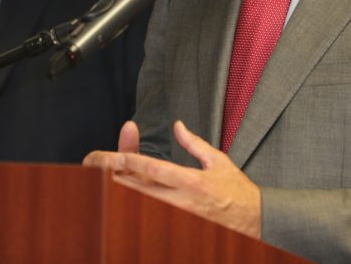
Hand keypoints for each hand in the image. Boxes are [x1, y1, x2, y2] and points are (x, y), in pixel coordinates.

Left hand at [83, 120, 260, 237]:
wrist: (255, 221)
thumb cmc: (237, 191)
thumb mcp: (218, 160)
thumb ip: (193, 143)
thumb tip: (177, 126)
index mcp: (191, 181)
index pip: (154, 170)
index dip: (131, 162)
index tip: (114, 156)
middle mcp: (180, 201)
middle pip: (139, 188)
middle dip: (116, 176)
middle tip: (96, 165)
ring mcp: (177, 215)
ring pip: (140, 202)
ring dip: (121, 188)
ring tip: (101, 175)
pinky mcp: (177, 224)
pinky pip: (151, 211)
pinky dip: (135, 201)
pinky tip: (122, 192)